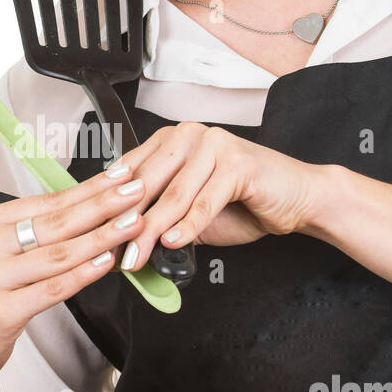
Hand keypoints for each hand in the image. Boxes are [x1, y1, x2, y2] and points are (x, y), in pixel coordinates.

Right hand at [0, 166, 150, 391]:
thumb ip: (35, 234)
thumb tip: (89, 206)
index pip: (46, 201)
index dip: (88, 188)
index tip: (121, 176)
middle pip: (54, 223)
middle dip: (101, 205)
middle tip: (136, 191)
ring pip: (57, 254)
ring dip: (101, 237)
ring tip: (132, 225)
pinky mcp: (0, 313)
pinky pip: (52, 289)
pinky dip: (83, 274)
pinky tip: (107, 263)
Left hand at [103, 122, 334, 265]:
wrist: (296, 198)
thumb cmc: (245, 203)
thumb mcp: (191, 211)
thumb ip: (159, 218)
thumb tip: (121, 243)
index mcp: (173, 139)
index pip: (131, 172)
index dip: (111, 207)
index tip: (95, 236)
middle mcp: (190, 135)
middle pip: (148, 184)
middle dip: (127, 224)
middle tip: (112, 254)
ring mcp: (215, 144)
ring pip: (174, 195)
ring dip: (152, 231)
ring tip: (137, 256)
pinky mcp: (238, 162)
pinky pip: (205, 201)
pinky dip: (188, 226)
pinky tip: (173, 243)